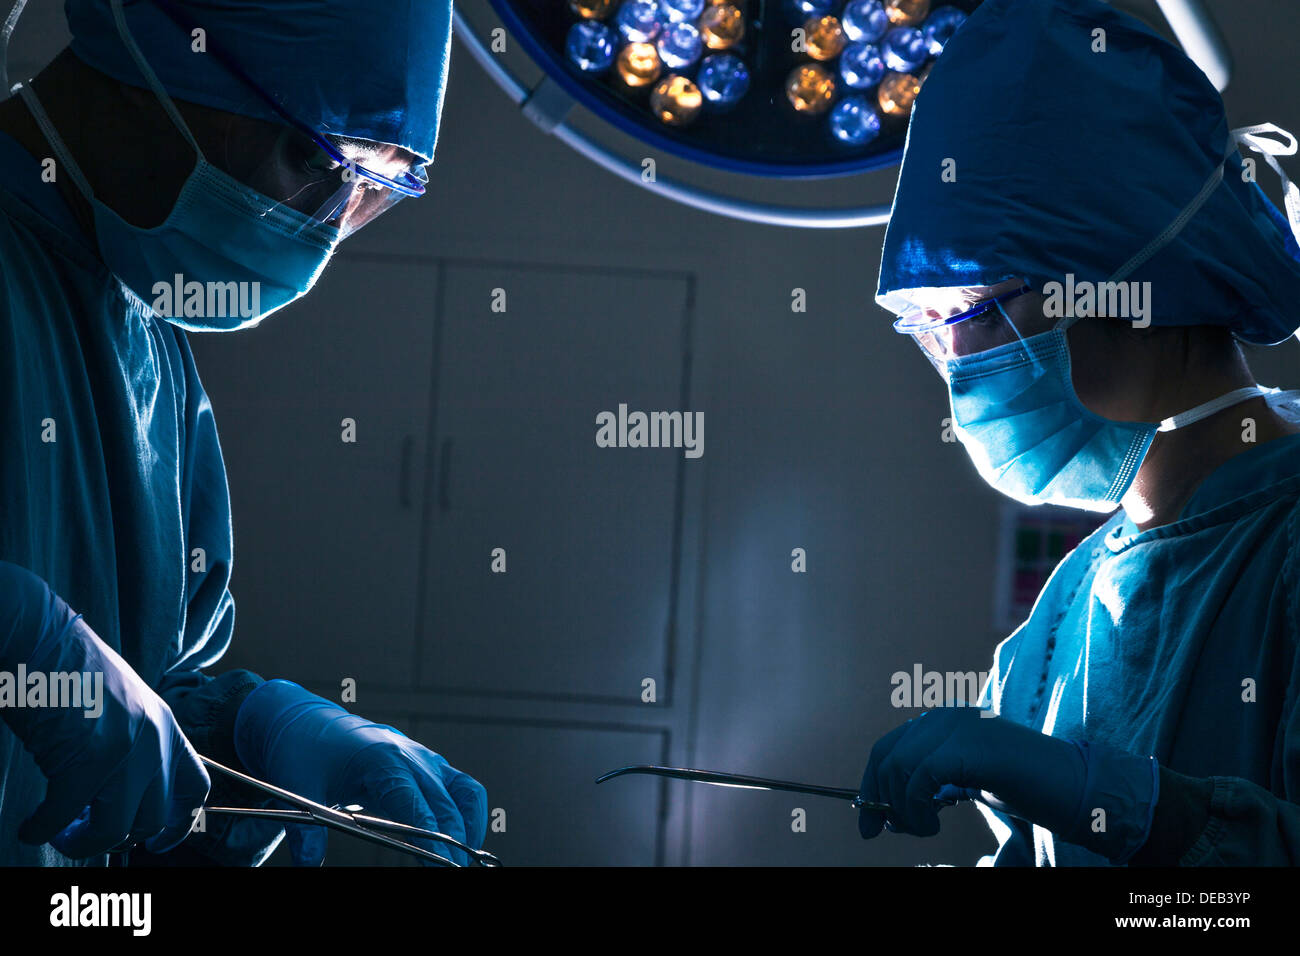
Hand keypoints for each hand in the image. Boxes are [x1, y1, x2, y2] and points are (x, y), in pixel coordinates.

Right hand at [0, 562, 209, 856]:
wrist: (42, 637)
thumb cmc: (71, 672)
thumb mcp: (123, 707)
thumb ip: (135, 745)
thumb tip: (122, 799)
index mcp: (166, 726)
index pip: (196, 788)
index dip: (178, 823)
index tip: (156, 842)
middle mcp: (155, 739)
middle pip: (153, 818)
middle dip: (117, 837)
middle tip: (84, 833)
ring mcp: (125, 750)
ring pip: (115, 828)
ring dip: (83, 842)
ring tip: (58, 834)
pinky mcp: (87, 759)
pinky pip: (64, 817)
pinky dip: (42, 828)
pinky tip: (29, 824)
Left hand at [234, 680, 487, 865]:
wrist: (305, 720)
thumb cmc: (305, 747)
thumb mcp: (300, 788)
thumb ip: (307, 830)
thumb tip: (309, 861)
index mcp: (382, 759)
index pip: (417, 805)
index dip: (433, 837)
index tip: (441, 862)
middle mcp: (410, 756)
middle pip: (446, 803)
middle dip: (456, 839)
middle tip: (454, 867)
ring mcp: (422, 758)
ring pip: (465, 790)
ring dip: (469, 824)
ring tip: (463, 855)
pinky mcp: (425, 763)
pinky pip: (459, 786)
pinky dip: (466, 811)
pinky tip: (459, 835)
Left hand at [857, 707, 1157, 862]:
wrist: (1074, 787)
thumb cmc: (1026, 789)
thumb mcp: (968, 783)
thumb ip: (931, 787)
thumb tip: (889, 813)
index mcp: (945, 722)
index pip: (888, 748)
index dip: (871, 785)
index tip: (869, 823)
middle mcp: (946, 717)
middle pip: (886, 756)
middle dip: (878, 799)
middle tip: (888, 830)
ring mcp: (958, 727)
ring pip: (898, 767)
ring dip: (902, 808)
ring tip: (925, 828)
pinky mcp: (969, 747)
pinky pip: (919, 777)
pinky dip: (917, 808)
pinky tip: (934, 824)